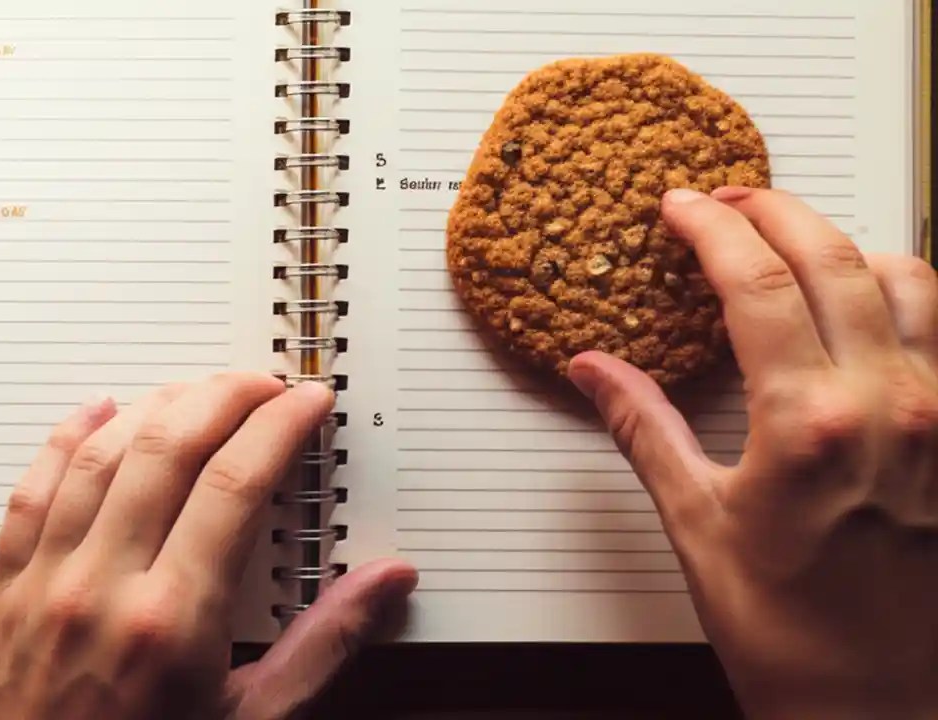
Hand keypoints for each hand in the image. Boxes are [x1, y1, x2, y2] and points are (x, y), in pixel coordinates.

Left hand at [0, 374, 417, 719]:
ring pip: (102, 452)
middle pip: (168, 446)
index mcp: (175, 621)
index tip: (306, 401)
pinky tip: (99, 410)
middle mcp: (103, 586)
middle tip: (265, 383)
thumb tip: (388, 582)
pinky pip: (33, 487)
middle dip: (225, 395)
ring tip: (202, 389)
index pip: (236, 482)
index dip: (278, 426)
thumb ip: (325, 644)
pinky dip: (67, 437)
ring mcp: (47, 579)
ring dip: (157, 404)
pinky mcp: (6, 586)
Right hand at [569, 187, 937, 718]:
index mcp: (811, 424)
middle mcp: (892, 405)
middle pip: (833, 255)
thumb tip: (593, 371)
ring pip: (910, 273)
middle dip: (772, 208)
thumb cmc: (789, 630)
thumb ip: (644, 428)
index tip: (680, 208)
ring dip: (843, 240)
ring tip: (792, 240)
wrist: (875, 701)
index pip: (757, 280)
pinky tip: (866, 296)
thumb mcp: (696, 523)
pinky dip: (905, 286)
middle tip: (725, 199)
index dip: (711, 227)